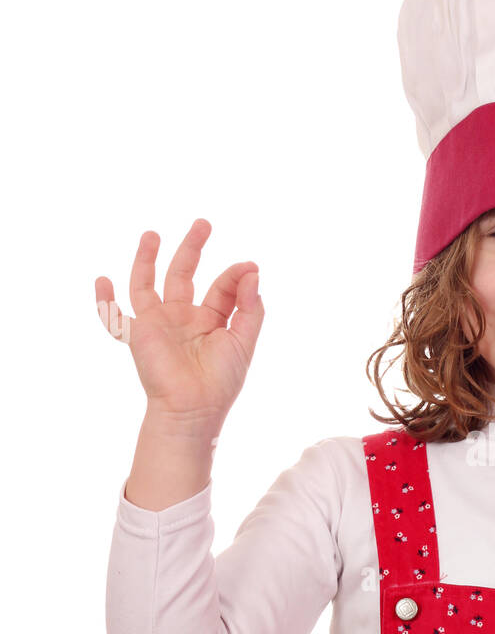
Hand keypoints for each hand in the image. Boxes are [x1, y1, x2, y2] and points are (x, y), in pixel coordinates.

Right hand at [95, 218, 263, 425]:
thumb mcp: (244, 340)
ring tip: (151, 234)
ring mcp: (158, 324)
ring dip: (148, 259)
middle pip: (183, 274)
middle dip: (192, 248)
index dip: (235, 275)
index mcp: (209, 319)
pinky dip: (105, 300)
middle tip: (203, 224)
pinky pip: (114, 316)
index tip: (249, 267)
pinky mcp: (138, 335)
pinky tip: (102, 280)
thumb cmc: (221, 381)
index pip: (220, 287)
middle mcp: (182, 317)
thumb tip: (253, 270)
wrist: (194, 409)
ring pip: (147, 283)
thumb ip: (249, 307)